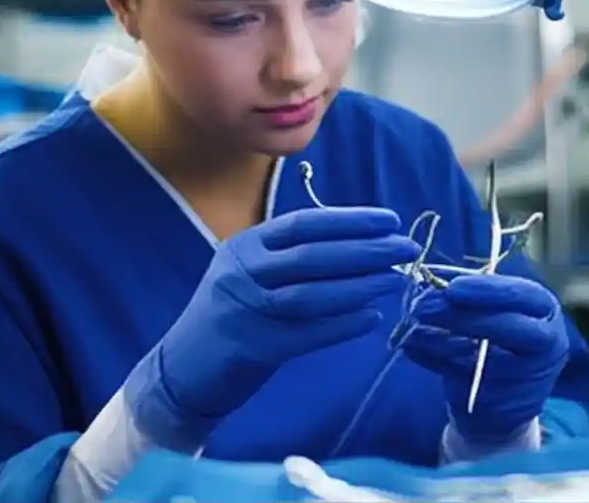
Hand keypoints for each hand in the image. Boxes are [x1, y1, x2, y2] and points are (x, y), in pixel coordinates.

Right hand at [124, 207, 420, 444]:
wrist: (182, 369)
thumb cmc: (230, 315)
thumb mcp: (252, 271)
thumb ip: (295, 256)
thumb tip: (363, 243)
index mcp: (245, 244)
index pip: (305, 223)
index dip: (351, 220)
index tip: (390, 220)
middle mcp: (242, 270)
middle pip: (313, 255)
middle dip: (366, 249)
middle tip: (406, 248)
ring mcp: (244, 309)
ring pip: (311, 293)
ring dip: (360, 285)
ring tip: (396, 279)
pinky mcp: (252, 348)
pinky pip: (306, 333)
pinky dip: (342, 325)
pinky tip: (371, 318)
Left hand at [404, 275, 568, 444]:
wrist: (503, 397)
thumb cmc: (495, 338)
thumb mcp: (489, 310)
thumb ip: (465, 294)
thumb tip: (427, 279)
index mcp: (544, 310)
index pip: (524, 295)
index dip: (488, 290)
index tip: (452, 287)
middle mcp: (546, 342)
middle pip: (509, 326)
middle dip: (461, 315)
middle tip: (421, 306)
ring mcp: (528, 377)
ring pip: (484, 356)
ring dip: (441, 340)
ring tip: (412, 327)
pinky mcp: (503, 404)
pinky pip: (465, 380)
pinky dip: (434, 360)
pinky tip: (413, 345)